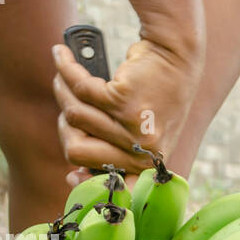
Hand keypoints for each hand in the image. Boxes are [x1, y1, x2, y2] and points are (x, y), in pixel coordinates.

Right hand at [52, 37, 203, 185]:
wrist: (176, 55)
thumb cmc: (154, 93)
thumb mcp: (141, 128)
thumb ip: (115, 148)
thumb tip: (74, 172)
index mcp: (146, 163)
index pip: (111, 184)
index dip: (86, 183)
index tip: (72, 175)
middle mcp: (141, 151)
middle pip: (76, 151)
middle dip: (65, 126)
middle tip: (68, 105)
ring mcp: (133, 127)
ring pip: (75, 115)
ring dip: (63, 90)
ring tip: (64, 76)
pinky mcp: (124, 101)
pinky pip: (80, 89)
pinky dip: (67, 69)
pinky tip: (63, 55)